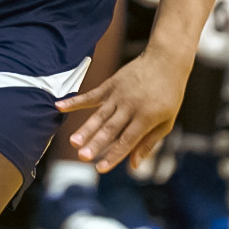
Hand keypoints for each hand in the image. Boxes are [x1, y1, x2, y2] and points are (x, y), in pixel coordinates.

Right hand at [55, 50, 192, 172]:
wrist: (166, 60)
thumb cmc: (169, 94)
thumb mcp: (166, 121)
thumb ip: (148, 143)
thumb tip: (133, 165)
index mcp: (146, 117)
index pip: (127, 140)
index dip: (114, 155)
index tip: (100, 169)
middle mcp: (131, 106)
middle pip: (110, 128)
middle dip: (96, 143)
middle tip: (82, 156)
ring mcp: (118, 94)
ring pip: (99, 115)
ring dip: (85, 129)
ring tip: (73, 141)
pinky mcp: (110, 84)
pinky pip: (91, 95)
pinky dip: (75, 101)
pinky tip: (60, 106)